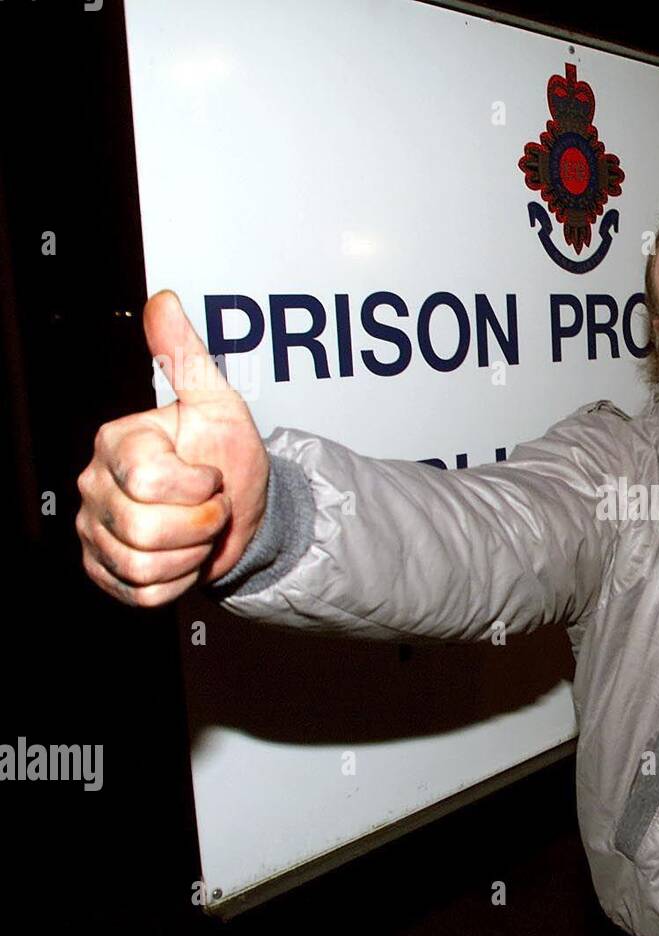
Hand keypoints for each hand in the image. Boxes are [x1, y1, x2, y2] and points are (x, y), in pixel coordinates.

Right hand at [76, 290, 269, 605]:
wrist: (243, 512)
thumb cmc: (228, 456)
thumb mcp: (219, 404)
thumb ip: (185, 357)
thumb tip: (164, 300)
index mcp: (119, 442)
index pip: (149, 480)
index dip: (197, 488)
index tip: (212, 477)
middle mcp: (97, 485)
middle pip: (144, 529)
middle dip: (200, 525)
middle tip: (211, 508)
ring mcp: (97, 530)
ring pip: (143, 565)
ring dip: (191, 554)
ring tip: (200, 532)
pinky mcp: (105, 570)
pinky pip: (141, 592)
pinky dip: (177, 582)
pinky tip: (186, 557)